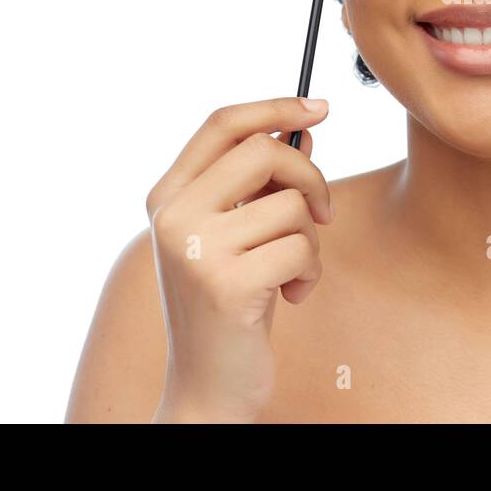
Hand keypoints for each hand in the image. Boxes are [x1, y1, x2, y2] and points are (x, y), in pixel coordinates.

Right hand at [145, 97, 331, 422]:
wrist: (207, 384)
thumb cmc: (230, 302)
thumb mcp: (236, 234)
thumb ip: (258, 183)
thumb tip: (304, 127)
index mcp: (167, 196)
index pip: (222, 123)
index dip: (276, 106)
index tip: (321, 107)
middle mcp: (173, 216)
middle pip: (264, 150)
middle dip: (311, 176)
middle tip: (322, 212)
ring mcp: (196, 250)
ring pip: (292, 204)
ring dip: (310, 240)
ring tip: (290, 272)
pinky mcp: (226, 285)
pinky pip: (301, 248)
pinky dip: (310, 273)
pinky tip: (289, 297)